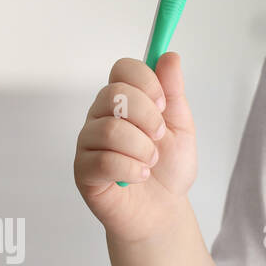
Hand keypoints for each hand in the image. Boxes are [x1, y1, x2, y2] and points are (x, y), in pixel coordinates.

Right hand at [74, 52, 197, 242]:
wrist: (163, 210)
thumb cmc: (168, 167)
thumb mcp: (181, 125)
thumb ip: (174, 91)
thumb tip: (169, 56)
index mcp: (125, 100)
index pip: (123, 69)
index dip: (147, 81)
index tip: (163, 102)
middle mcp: (101, 116)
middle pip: (114, 94)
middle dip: (147, 116)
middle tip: (159, 136)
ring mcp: (89, 143)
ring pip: (110, 129)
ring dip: (143, 148)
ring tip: (151, 161)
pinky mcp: (83, 171)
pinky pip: (104, 161)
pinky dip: (132, 170)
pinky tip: (139, 176)